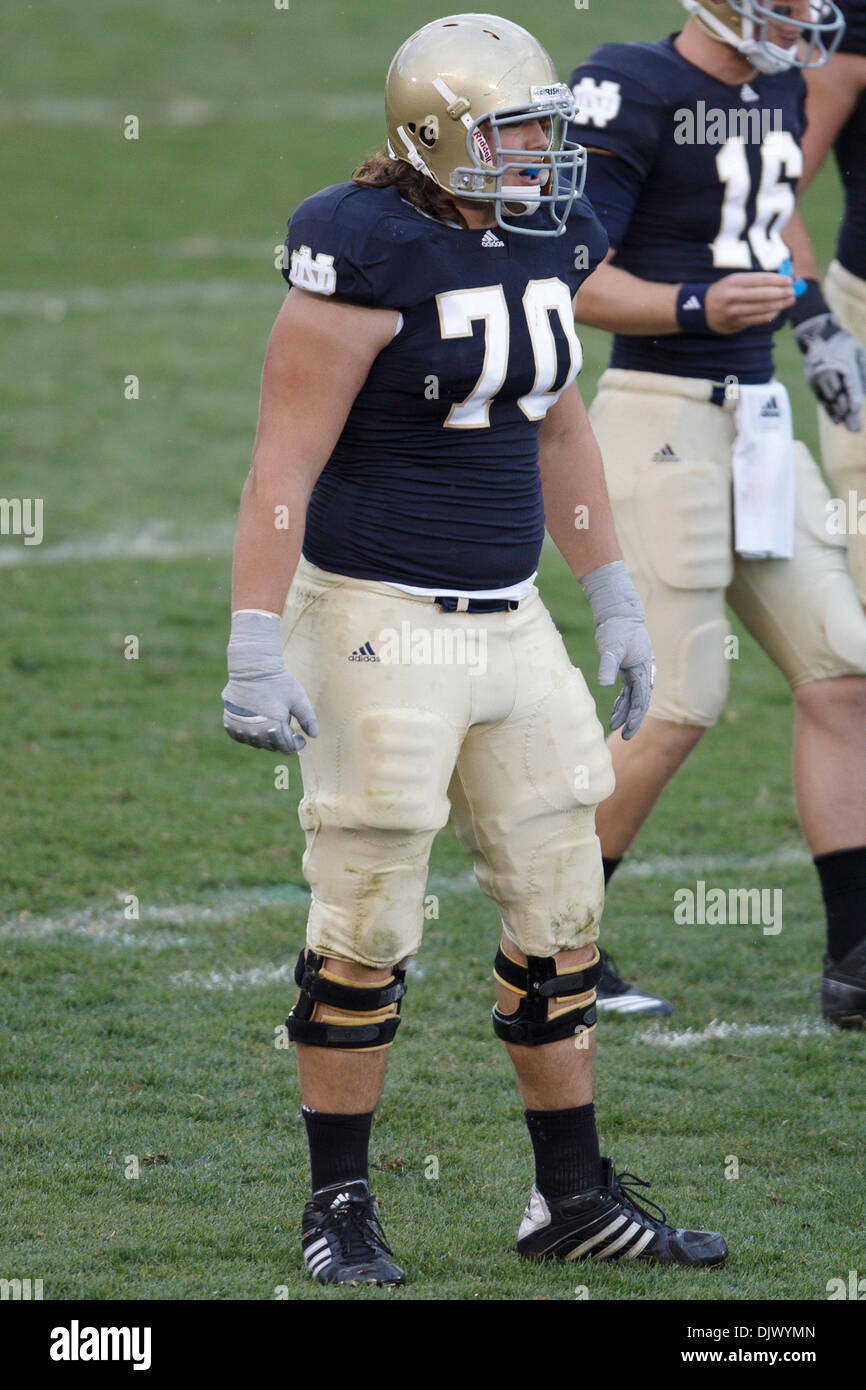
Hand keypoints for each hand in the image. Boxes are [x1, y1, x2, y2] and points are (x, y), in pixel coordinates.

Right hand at [221, 610, 317, 753]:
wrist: (253, 668)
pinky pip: (240, 737)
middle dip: (282, 740)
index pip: (286, 748)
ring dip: (265, 738)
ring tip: (272, 725)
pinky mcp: (229, 721)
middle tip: (287, 728)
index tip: (301, 739)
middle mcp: (256, 732)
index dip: (296, 745)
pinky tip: (256, 725)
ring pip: (256, 743)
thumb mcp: (298, 699)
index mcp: (274, 728)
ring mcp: (241, 728)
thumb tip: (314, 736)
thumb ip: (308, 719)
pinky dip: (248, 735)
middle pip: (271, 746)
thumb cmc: (278, 682)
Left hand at [580, 561, 654, 740]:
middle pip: (640, 702)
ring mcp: (638, 671)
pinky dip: (622, 702)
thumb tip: (605, 686)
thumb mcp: (610, 647)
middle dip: (633, 719)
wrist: (619, 613)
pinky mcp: (629, 668)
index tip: (628, 730)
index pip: (641, 699)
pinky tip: (614, 712)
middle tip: (625, 736)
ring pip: (634, 697)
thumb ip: (607, 666)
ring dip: (625, 712)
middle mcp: (644, 672)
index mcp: (643, 670)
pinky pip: (629, 690)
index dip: (635, 716)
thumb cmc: (615, 629)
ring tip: (614, 726)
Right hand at [704, 272, 795, 334]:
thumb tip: (780, 281)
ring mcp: (735, 311)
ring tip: (790, 300)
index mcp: (735, 281)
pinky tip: (778, 310)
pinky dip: (771, 314)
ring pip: (764, 308)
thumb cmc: (724, 292)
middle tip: (793, 291)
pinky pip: (759, 319)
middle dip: (782, 293)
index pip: (762, 279)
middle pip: (765, 294)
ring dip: (780, 304)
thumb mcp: (734, 280)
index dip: (778, 280)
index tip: (789, 280)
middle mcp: (734, 295)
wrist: (702, 309)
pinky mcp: (737, 323)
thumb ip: (754, 281)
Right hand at [794, 313, 865, 430]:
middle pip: (839, 396)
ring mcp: (819, 379)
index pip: (849, 382)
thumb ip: (865, 370)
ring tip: (850, 426)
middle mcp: (829, 372)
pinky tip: (838, 420)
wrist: (817, 337)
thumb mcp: (859, 352)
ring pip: (830, 401)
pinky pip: (822, 400)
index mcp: (843, 362)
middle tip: (856, 428)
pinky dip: (830, 411)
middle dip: (848, 413)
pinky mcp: (813, 384)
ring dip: (840, 414)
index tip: (856, 409)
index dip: (853, 396)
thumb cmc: (844, 345)